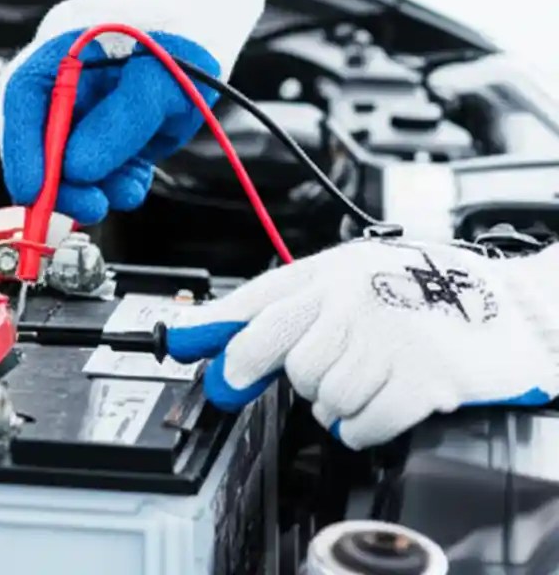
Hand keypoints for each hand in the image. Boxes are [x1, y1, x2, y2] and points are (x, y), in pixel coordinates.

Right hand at [0, 0, 265, 224]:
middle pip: (37, 132)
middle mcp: (64, 75)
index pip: (21, 94)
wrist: (216, 18)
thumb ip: (124, 118)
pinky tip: (132, 183)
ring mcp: (82, 103)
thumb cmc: (194, 29)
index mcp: (64, 41)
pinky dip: (111, 184)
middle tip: (87, 206)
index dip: (21, 145)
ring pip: (65, 158)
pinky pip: (96, 166)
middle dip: (56, 178)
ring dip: (88, 186)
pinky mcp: (104, 129)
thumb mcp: (168, 73)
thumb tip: (77, 168)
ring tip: (121, 193)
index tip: (33, 190)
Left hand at [166, 239, 558, 448]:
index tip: (175, 343)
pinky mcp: (420, 378)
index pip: (258, 300)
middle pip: (277, 353)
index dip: (211, 327)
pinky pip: (357, 424)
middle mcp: (356, 297)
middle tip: (289, 377)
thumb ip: (294, 306)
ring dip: (335, 401)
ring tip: (371, 378)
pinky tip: (387, 402)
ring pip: (317, 394)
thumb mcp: (360, 277)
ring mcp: (388, 336)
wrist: (521, 307)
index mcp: (337, 270)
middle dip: (268, 374)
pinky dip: (364, 426)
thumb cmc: (434, 293)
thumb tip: (220, 343)